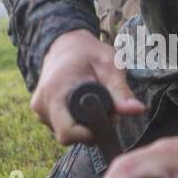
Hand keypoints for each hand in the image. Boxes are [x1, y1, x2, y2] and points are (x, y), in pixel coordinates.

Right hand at [30, 29, 145, 144]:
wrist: (64, 42)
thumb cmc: (88, 52)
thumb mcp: (110, 66)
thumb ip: (121, 91)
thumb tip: (138, 110)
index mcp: (56, 91)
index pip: (68, 132)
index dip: (91, 132)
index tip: (108, 117)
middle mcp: (42, 103)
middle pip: (67, 136)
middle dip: (90, 130)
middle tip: (106, 109)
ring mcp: (38, 109)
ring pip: (64, 133)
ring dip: (82, 125)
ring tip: (94, 103)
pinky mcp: (40, 112)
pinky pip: (60, 127)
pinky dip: (74, 121)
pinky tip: (82, 105)